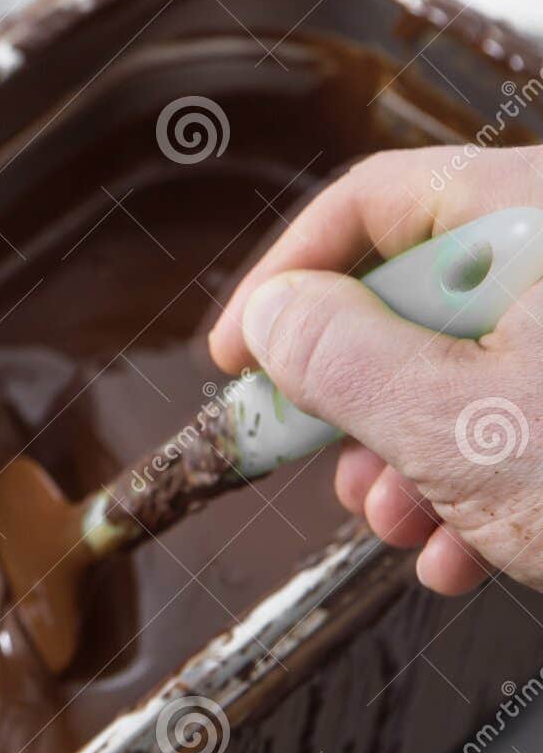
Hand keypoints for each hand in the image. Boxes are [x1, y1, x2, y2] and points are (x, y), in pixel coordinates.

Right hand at [208, 144, 542, 595]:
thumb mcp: (454, 425)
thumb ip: (338, 360)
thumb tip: (272, 318)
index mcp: (539, 222)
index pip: (372, 205)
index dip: (284, 280)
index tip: (240, 354)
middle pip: (412, 298)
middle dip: (354, 403)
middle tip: (322, 466)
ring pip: (460, 369)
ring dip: (406, 462)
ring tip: (400, 526)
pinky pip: (518, 413)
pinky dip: (473, 482)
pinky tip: (463, 547)